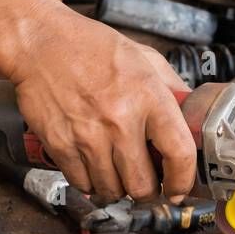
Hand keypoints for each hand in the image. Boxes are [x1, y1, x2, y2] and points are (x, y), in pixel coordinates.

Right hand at [7, 7, 195, 201]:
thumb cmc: (92, 48)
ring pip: (112, 190)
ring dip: (118, 189)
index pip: (179, 153)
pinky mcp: (60, 144)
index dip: (183, 180)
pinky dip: (90, 182)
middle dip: (148, 191)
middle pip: (142, 185)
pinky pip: (82, 183)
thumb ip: (173, 89)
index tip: (179, 187)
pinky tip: (93, 167)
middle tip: (146, 183)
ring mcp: (88, 135)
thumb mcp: (145, 58)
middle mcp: (120, 120)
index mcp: (149, 97)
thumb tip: (194, 116)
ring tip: (117, 173)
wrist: (40, 42)